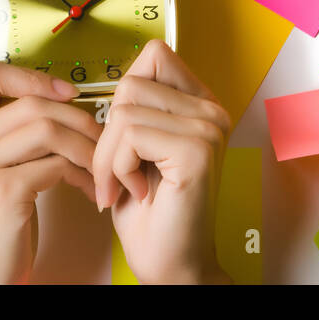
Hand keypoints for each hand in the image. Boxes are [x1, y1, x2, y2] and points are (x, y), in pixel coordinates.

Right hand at [0, 59, 103, 283]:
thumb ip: (6, 134)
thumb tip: (60, 100)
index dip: (31, 78)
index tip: (65, 96)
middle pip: (28, 103)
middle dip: (75, 117)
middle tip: (100, 136)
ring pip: (45, 129)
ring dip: (83, 145)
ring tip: (98, 165)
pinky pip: (54, 164)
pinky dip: (81, 174)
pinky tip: (89, 189)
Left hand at [95, 40, 233, 284]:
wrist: (171, 264)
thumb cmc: (150, 211)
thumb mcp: (135, 147)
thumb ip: (133, 108)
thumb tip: (106, 82)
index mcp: (199, 103)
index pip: (153, 55)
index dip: (123, 93)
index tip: (121, 138)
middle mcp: (212, 110)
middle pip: (131, 83)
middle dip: (107, 134)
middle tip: (113, 173)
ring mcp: (209, 127)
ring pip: (125, 110)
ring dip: (109, 155)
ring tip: (125, 184)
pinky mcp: (197, 150)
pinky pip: (131, 134)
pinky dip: (119, 167)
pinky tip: (139, 191)